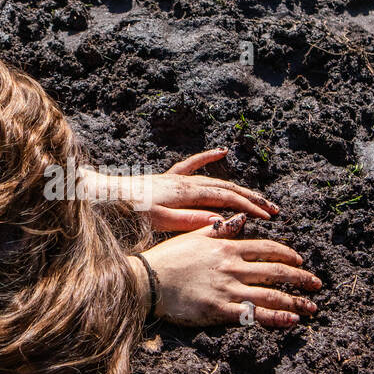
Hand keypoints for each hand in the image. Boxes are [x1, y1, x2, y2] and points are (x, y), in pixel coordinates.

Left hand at [85, 149, 278, 231]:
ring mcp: (174, 178)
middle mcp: (183, 182)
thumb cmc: (125, 212)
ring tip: (258, 196)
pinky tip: (221, 151)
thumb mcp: (156, 222)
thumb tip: (219, 220)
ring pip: (214, 179)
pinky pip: (191, 165)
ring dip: (238, 187)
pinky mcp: (165, 178)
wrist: (98, 195)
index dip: (249, 208)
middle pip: (226, 187)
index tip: (269, 218)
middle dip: (252, 199)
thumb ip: (188, 221)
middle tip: (275, 210)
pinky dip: (208, 158)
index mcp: (184, 193)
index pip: (225, 199)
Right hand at [133, 214, 321, 327]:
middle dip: (301, 279)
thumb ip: (221, 228)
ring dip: (295, 301)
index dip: (288, 256)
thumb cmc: (169, 258)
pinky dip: (276, 318)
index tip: (300, 262)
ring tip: (311, 308)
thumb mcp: (195, 235)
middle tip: (317, 285)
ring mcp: (228, 289)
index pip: (268, 249)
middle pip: (276, 272)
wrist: (147, 281)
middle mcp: (232, 267)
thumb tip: (241, 218)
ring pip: (271, 294)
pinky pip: (254, 315)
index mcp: (228, 247)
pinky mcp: (219, 310)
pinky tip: (291, 321)